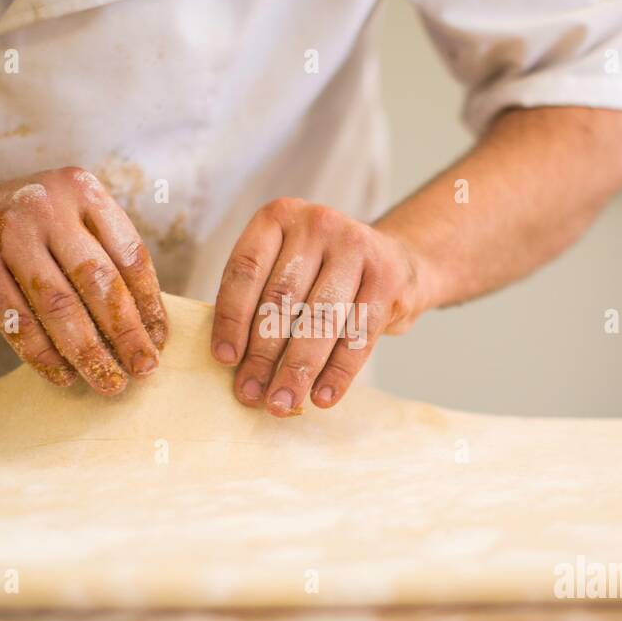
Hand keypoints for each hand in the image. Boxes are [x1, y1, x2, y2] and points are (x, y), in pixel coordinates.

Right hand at [0, 166, 167, 393]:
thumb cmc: (31, 228)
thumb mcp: (71, 220)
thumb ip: (107, 257)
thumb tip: (149, 327)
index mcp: (82, 190)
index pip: (129, 253)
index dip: (149, 302)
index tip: (160, 339)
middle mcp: (46, 207)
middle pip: (98, 281)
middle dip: (126, 332)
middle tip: (144, 368)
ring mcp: (7, 236)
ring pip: (58, 307)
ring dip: (89, 352)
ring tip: (109, 381)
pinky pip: (19, 323)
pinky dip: (45, 355)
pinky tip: (65, 375)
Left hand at [211, 198, 427, 415]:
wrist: (397, 262)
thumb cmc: (324, 274)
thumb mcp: (288, 268)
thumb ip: (260, 300)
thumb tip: (234, 363)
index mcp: (279, 217)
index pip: (245, 271)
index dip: (231, 319)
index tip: (224, 360)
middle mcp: (318, 224)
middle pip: (282, 298)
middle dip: (263, 354)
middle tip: (250, 394)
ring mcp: (357, 246)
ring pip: (319, 319)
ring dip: (297, 370)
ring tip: (282, 403)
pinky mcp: (388, 278)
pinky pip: (357, 335)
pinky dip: (338, 373)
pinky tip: (322, 397)